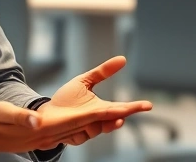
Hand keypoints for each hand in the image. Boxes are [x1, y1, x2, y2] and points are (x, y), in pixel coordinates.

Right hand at [0, 100, 118, 153]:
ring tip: (127, 111)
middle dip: (114, 118)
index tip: (124, 109)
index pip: (82, 119)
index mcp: (47, 127)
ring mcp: (51, 137)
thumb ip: (21, 118)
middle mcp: (53, 135)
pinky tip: (97, 120)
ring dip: (105, 122)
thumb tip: (37, 120)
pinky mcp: (48, 135)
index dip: (104, 114)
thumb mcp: (3, 116)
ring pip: (84, 129)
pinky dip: (90, 125)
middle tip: (141, 107)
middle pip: (90, 126)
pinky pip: (74, 130)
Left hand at [37, 56, 152, 146]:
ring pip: (101, 127)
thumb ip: (103, 72)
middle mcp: (98, 120)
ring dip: (105, 123)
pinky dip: (86, 130)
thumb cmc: (66, 100)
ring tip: (108, 115)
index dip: (135, 107)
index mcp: (102, 108)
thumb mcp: (85, 81)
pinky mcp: (77, 136)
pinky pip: (85, 134)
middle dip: (122, 115)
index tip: (148, 105)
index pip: (122, 108)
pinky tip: (82, 125)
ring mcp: (88, 129)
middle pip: (115, 119)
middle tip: (130, 112)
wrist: (46, 115)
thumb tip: (123, 59)